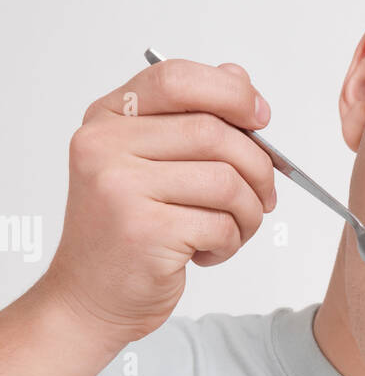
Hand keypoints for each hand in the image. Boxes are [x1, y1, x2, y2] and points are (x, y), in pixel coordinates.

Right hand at [46, 58, 275, 344]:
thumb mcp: (148, 164)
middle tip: (263, 196)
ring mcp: (121, 188)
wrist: (89, 298)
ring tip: (233, 230)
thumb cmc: (126, 233)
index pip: (177, 79)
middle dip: (258, 168)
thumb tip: (238, 77)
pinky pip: (221, 225)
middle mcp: (105, 147)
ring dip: (248, 212)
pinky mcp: (145, 232)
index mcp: (107, 119)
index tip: (261, 119)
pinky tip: (206, 251)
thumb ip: (188, 120)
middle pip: (214, 133)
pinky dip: (230, 243)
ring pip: (226, 182)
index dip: (231, 93)